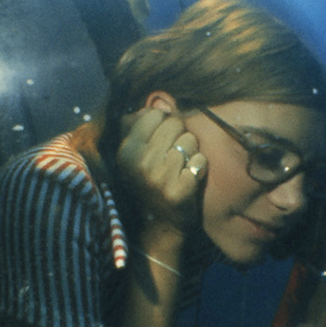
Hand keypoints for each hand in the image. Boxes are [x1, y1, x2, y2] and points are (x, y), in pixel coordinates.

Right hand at [116, 103, 205, 233]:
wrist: (160, 225)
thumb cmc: (150, 180)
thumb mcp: (133, 154)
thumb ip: (139, 123)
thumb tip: (159, 102)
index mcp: (125, 151)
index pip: (155, 114)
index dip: (163, 124)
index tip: (160, 142)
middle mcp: (139, 163)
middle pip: (175, 124)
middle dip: (178, 137)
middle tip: (171, 158)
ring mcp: (159, 178)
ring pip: (190, 140)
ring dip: (190, 152)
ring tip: (179, 169)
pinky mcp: (180, 190)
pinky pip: (200, 159)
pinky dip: (199, 167)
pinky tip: (189, 179)